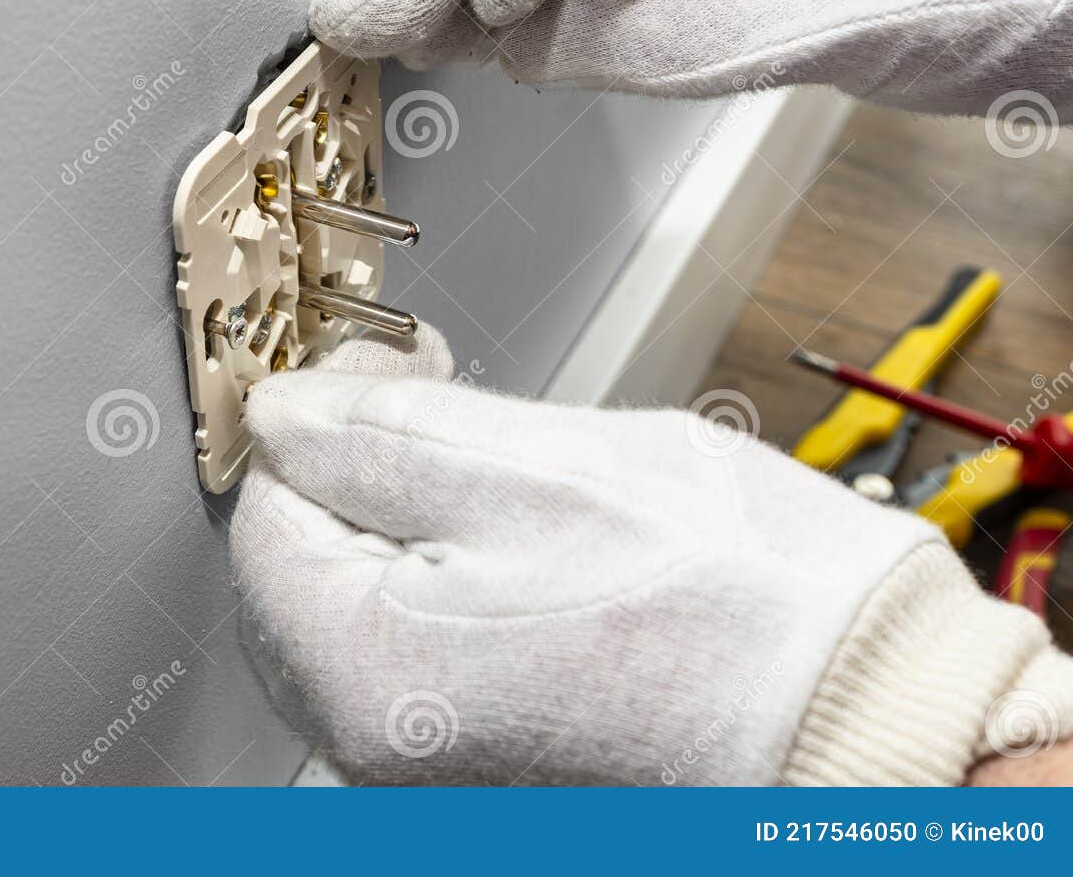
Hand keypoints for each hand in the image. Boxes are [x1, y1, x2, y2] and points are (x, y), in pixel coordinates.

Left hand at [230, 325, 1072, 784]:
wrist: (866, 719)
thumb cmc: (733, 604)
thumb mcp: (534, 466)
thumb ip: (379, 433)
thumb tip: (286, 413)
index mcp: (366, 670)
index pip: (267, 514)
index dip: (318, 417)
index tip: (384, 367)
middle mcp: (378, 742)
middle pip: (302, 569)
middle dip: (359, 470)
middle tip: (441, 408)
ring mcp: (427, 765)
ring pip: (361, 605)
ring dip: (406, 521)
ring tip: (505, 480)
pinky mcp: (482, 763)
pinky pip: (419, 651)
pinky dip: (446, 581)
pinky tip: (522, 551)